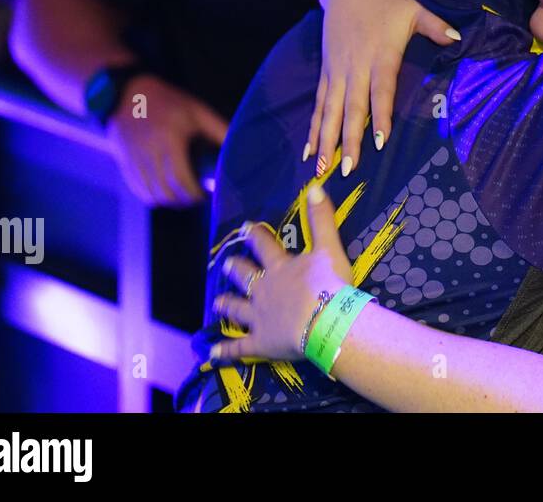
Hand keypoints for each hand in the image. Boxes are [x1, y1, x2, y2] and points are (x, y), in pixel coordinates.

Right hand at [104, 74, 227, 206]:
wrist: (130, 93)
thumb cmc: (171, 102)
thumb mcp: (198, 112)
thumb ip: (219, 130)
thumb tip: (239, 149)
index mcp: (170, 139)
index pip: (181, 179)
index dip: (194, 193)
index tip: (205, 195)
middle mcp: (149, 150)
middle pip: (166, 191)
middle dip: (184, 200)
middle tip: (196, 198)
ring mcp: (133, 158)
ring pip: (150, 194)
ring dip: (168, 201)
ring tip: (182, 197)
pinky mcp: (123, 161)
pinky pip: (137, 188)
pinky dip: (151, 196)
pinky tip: (164, 193)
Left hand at [211, 187, 352, 363]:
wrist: (326, 320)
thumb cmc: (330, 284)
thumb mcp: (330, 247)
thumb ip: (321, 219)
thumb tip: (314, 187)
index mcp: (280, 268)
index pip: (265, 247)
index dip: (257, 236)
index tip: (247, 227)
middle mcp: (264, 290)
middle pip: (246, 277)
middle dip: (236, 269)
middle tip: (226, 263)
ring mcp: (259, 317)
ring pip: (238, 309)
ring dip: (227, 305)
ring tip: (217, 302)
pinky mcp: (260, 342)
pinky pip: (239, 348)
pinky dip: (226, 351)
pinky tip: (212, 354)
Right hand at [306, 0, 457, 176]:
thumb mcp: (415, 8)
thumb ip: (435, 26)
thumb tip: (457, 37)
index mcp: (380, 54)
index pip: (380, 91)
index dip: (379, 115)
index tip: (378, 141)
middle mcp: (355, 65)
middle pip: (352, 108)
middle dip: (348, 140)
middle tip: (345, 169)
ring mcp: (338, 68)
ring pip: (330, 109)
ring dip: (326, 139)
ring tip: (322, 167)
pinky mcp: (327, 68)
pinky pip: (320, 102)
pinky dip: (314, 125)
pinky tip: (310, 148)